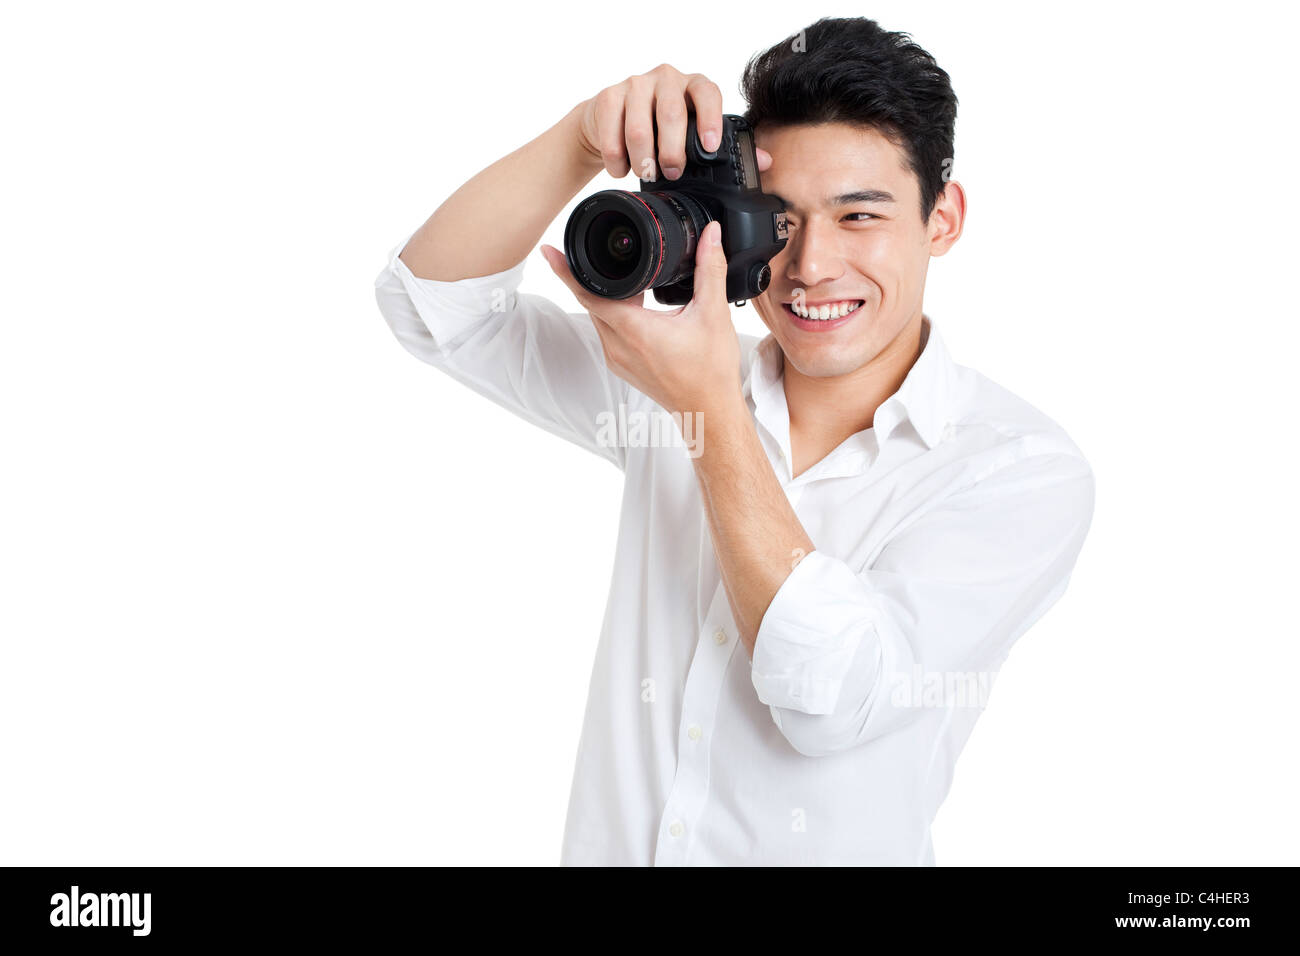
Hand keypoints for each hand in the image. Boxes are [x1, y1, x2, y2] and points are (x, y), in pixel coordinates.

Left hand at [540, 220, 743, 420]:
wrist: (708, 412)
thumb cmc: (710, 372)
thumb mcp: (714, 314)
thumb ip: (710, 268)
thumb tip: (711, 235)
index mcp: (634, 331)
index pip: (588, 294)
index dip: (566, 271)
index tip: (549, 252)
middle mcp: (618, 346)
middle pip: (591, 302)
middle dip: (592, 276)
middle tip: (596, 253)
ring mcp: (617, 359)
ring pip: (599, 316)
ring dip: (608, 296)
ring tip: (630, 279)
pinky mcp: (621, 366)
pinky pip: (608, 332)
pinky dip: (615, 314)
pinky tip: (636, 306)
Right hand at [575, 64, 770, 181]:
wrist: (612, 120)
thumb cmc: (660, 128)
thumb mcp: (695, 134)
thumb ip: (727, 146)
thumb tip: (766, 161)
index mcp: (692, 86)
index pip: (707, 92)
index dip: (710, 118)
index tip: (709, 146)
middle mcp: (666, 79)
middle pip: (671, 114)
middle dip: (672, 151)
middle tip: (671, 173)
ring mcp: (636, 85)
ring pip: (640, 128)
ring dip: (644, 160)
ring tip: (646, 174)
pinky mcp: (609, 97)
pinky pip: (612, 134)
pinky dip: (617, 160)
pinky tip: (622, 169)